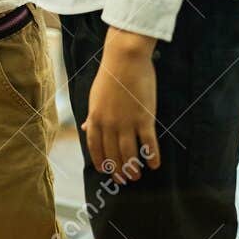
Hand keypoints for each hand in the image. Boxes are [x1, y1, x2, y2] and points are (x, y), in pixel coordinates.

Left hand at [83, 29, 161, 184]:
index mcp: (95, 117)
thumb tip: (84, 127)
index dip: (100, 161)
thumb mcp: (95, 97)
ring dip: (133, 168)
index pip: (95, 147)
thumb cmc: (110, 75)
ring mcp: (126, 122)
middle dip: (117, 170)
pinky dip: (152, 156)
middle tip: (124, 179)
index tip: (105, 171)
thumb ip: (92, 115)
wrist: (125, 59)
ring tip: (138, 176)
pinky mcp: (144, 118)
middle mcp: (109, 123)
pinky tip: (154, 164)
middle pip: (112, 154)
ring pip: (129, 153)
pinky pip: (148, 143)